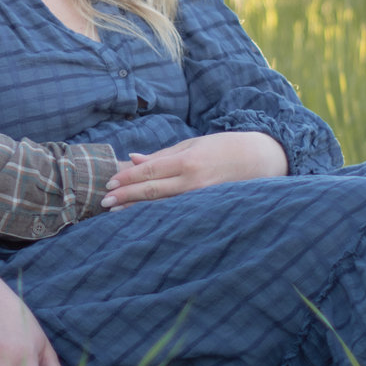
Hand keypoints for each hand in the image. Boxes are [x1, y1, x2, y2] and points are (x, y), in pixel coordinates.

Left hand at [102, 131, 287, 208]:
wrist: (260, 159)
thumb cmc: (223, 147)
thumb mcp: (192, 144)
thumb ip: (162, 155)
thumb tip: (133, 159)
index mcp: (187, 161)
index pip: (150, 172)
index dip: (127, 178)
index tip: (110, 184)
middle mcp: (193, 181)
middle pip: (152, 192)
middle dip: (126, 196)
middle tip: (104, 202)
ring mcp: (201, 198)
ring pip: (163, 206)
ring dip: (138, 210)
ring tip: (117, 213)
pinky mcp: (208, 208)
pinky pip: (178, 213)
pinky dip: (159, 216)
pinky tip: (144, 220)